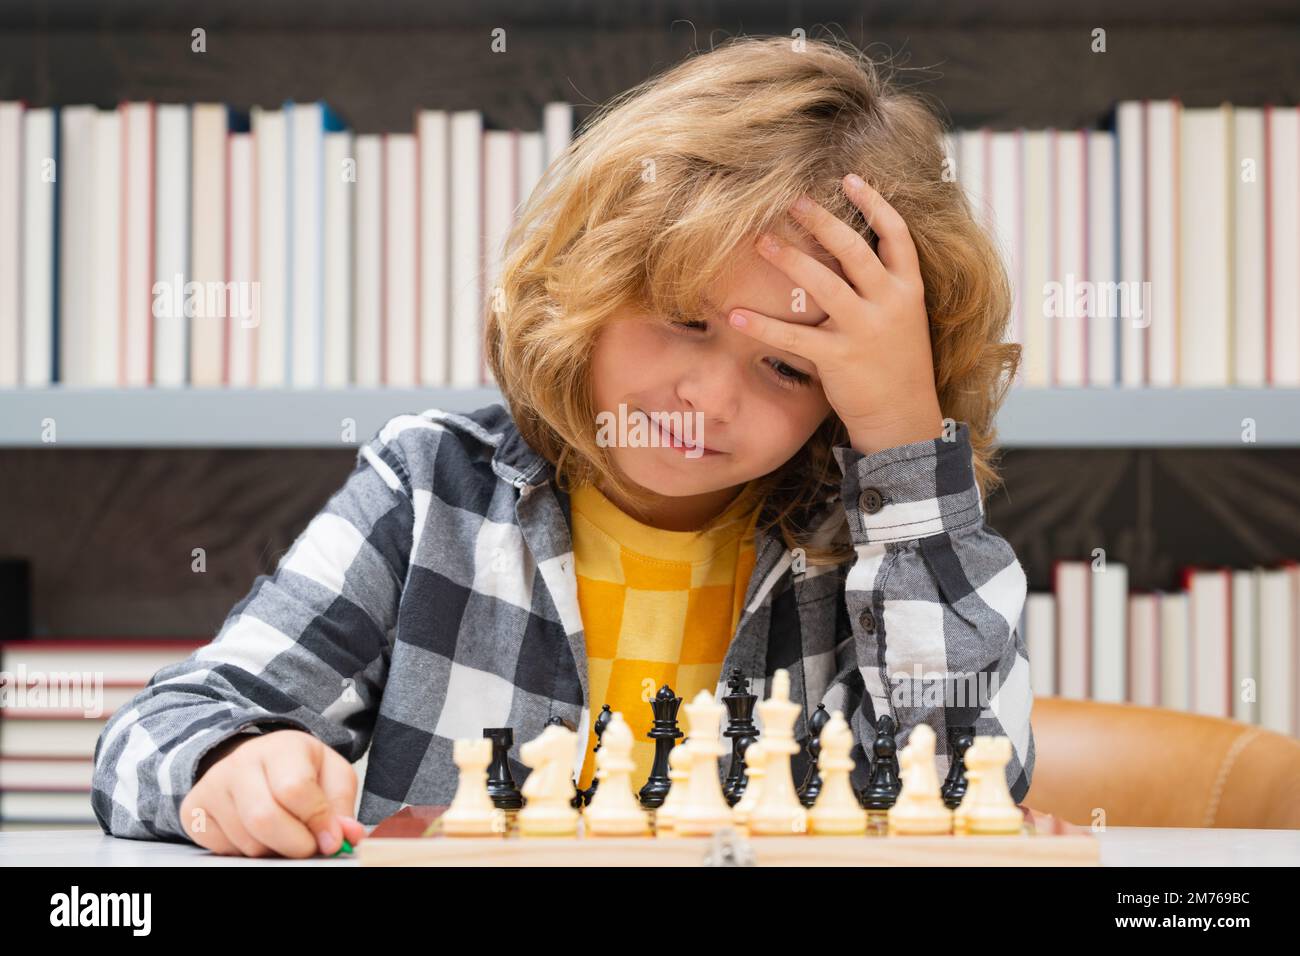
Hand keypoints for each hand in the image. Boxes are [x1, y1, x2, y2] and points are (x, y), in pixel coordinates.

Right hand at [179, 729, 365, 857]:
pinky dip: (245, 851)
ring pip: (245, 840)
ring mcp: (212, 786)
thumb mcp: (332, 776)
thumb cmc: (301, 770)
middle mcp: (240, 762)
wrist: (256, 761)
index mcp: (281, 748)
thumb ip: (341, 806)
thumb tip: (347, 836)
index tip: (332, 840)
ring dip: (272, 849)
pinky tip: (256, 833)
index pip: (294, 790)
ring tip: (284, 834)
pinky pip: (222, 849)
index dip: (317, 822)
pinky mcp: (194, 810)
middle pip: (264, 818)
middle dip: (294, 844)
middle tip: (308, 847)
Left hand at [728, 174, 943, 454]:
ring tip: (762, 239)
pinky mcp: (840, 358)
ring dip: (790, 259)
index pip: (897, 235)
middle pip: (855, 249)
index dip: (875, 203)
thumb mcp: (903, 319)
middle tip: (793, 199)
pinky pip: (794, 337)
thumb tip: (854, 250)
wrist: (904, 418)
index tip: (850, 178)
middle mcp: (890, 304)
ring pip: (824, 284)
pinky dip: (762, 325)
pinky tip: (735, 313)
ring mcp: (865, 331)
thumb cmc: (897, 365)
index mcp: (909, 290)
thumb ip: (884, 286)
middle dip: (823, 221)